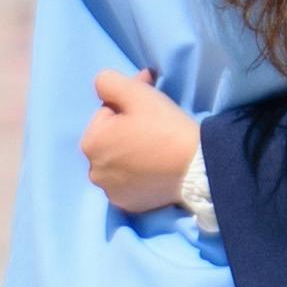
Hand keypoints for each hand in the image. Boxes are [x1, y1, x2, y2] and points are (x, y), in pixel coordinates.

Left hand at [86, 68, 201, 213]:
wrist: (196, 168)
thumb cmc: (165, 128)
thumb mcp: (137, 94)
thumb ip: (108, 81)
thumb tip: (103, 86)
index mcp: (91, 142)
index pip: (106, 113)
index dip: (128, 106)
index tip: (148, 106)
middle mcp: (94, 171)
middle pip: (110, 138)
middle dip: (125, 128)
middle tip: (153, 125)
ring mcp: (110, 191)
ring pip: (118, 161)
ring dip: (130, 150)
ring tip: (154, 147)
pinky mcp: (128, 204)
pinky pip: (128, 182)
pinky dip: (137, 173)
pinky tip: (154, 167)